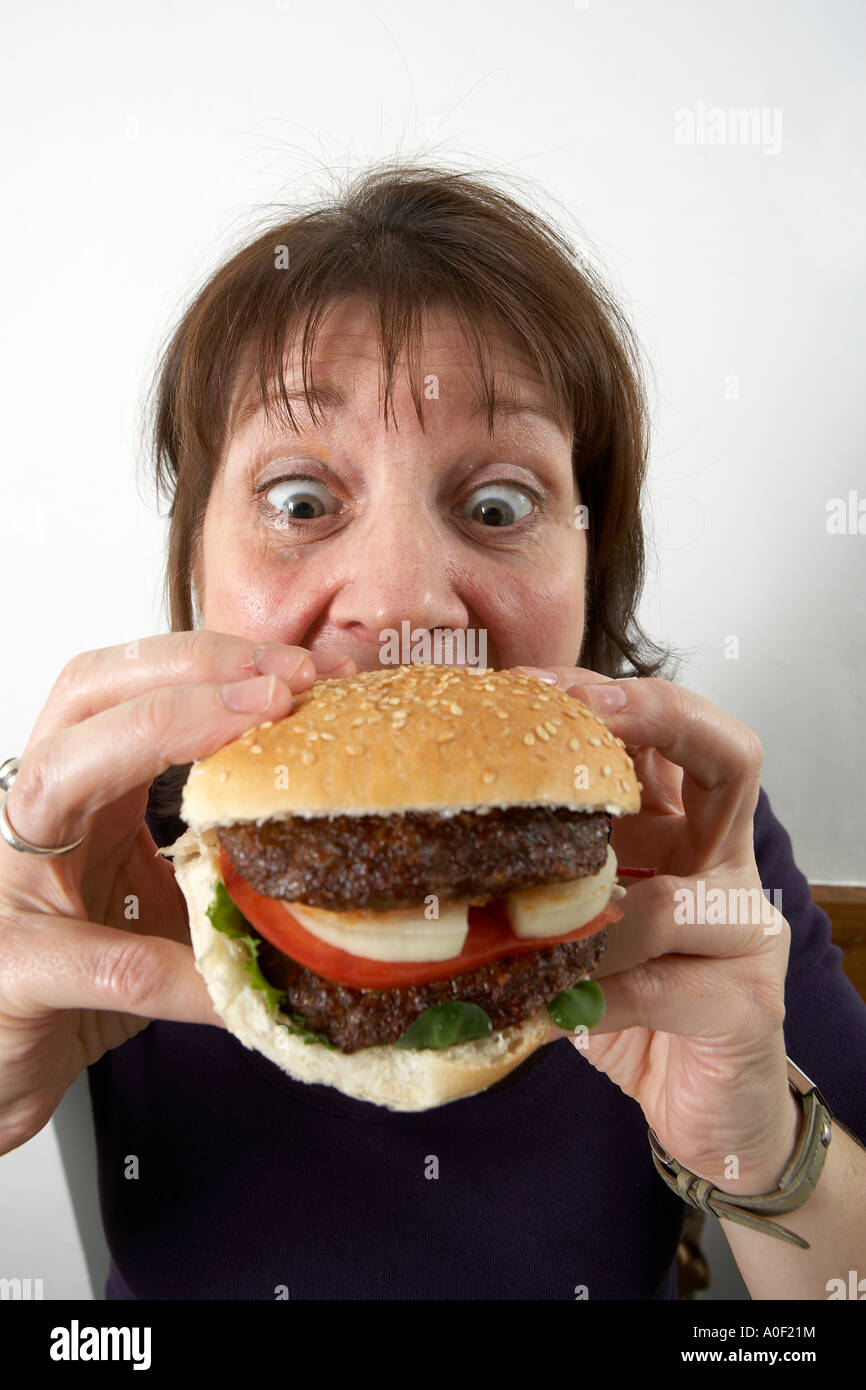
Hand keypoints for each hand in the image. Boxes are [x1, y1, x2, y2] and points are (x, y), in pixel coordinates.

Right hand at [0, 631, 354, 1155]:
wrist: (0, 1072)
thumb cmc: (77, 983)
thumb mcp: (158, 901)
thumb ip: (219, 861)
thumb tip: (335, 837)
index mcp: (82, 793)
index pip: (128, 684)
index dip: (208, 661)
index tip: (295, 666)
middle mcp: (38, 816)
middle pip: (88, 690)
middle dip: (191, 667)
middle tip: (281, 679)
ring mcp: (14, 884)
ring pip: (59, 772)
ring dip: (159, 730)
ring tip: (252, 728)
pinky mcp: (16, 968)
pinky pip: (105, 957)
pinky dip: (183, 969)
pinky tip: (236, 983)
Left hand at [517, 666, 799, 1196]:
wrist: (701, 1108)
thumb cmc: (631, 1002)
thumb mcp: (580, 919)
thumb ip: (543, 875)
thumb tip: (431, 835)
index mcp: (682, 829)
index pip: (674, 732)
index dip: (615, 699)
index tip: (536, 684)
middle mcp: (724, 863)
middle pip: (728, 758)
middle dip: (653, 718)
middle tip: (576, 710)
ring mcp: (746, 932)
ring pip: (680, 895)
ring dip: (592, 916)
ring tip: (522, 931)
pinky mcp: (744, 1006)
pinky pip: (660, 985)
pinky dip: (595, 995)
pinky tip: (550, 1006)